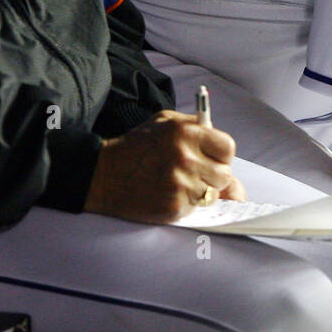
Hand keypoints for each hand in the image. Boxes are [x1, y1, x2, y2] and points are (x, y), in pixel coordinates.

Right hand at [83, 110, 246, 223]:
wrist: (103, 174)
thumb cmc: (137, 146)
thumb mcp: (166, 123)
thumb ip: (199, 130)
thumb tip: (225, 154)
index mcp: (186, 132)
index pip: (227, 148)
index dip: (221, 155)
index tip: (212, 158)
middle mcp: (186, 157)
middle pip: (224, 174)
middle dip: (213, 176)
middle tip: (194, 173)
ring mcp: (180, 184)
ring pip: (213, 194)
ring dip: (202, 192)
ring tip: (180, 184)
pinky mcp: (174, 206)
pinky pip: (197, 208)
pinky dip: (187, 204)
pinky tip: (169, 194)